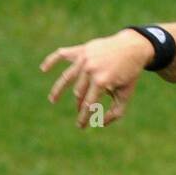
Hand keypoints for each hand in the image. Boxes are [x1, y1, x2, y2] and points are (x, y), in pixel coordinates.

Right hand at [40, 29, 154, 128]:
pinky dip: (51, 61)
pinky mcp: (81, 50)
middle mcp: (90, 69)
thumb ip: (116, 112)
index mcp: (101, 81)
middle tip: (80, 110)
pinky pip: (62, 55)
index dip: (83, 117)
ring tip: (52, 100)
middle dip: (79, 104)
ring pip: (67, 77)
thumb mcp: (125, 95)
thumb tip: (100, 123)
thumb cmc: (129, 74)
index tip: (80, 127)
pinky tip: (43, 69)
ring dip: (58, 90)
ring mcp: (84, 58)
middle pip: (78, 92)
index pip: (88, 104)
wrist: (132, 47)